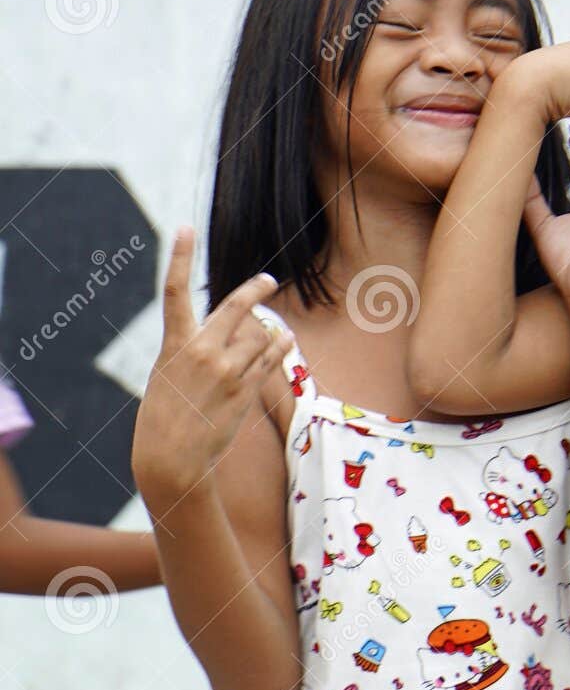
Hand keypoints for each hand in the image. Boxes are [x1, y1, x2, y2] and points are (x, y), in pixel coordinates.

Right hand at [132, 228, 289, 502]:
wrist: (171, 460)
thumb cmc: (164, 417)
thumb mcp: (167, 374)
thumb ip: (191, 347)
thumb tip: (226, 328)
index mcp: (174, 344)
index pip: (174, 290)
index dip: (179, 256)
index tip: (184, 228)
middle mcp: (202, 351)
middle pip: (235, 305)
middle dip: (255, 288)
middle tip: (268, 279)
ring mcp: (226, 370)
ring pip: (258, 335)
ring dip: (263, 333)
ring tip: (264, 338)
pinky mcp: (246, 389)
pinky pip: (271, 357)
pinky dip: (280, 345)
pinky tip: (284, 338)